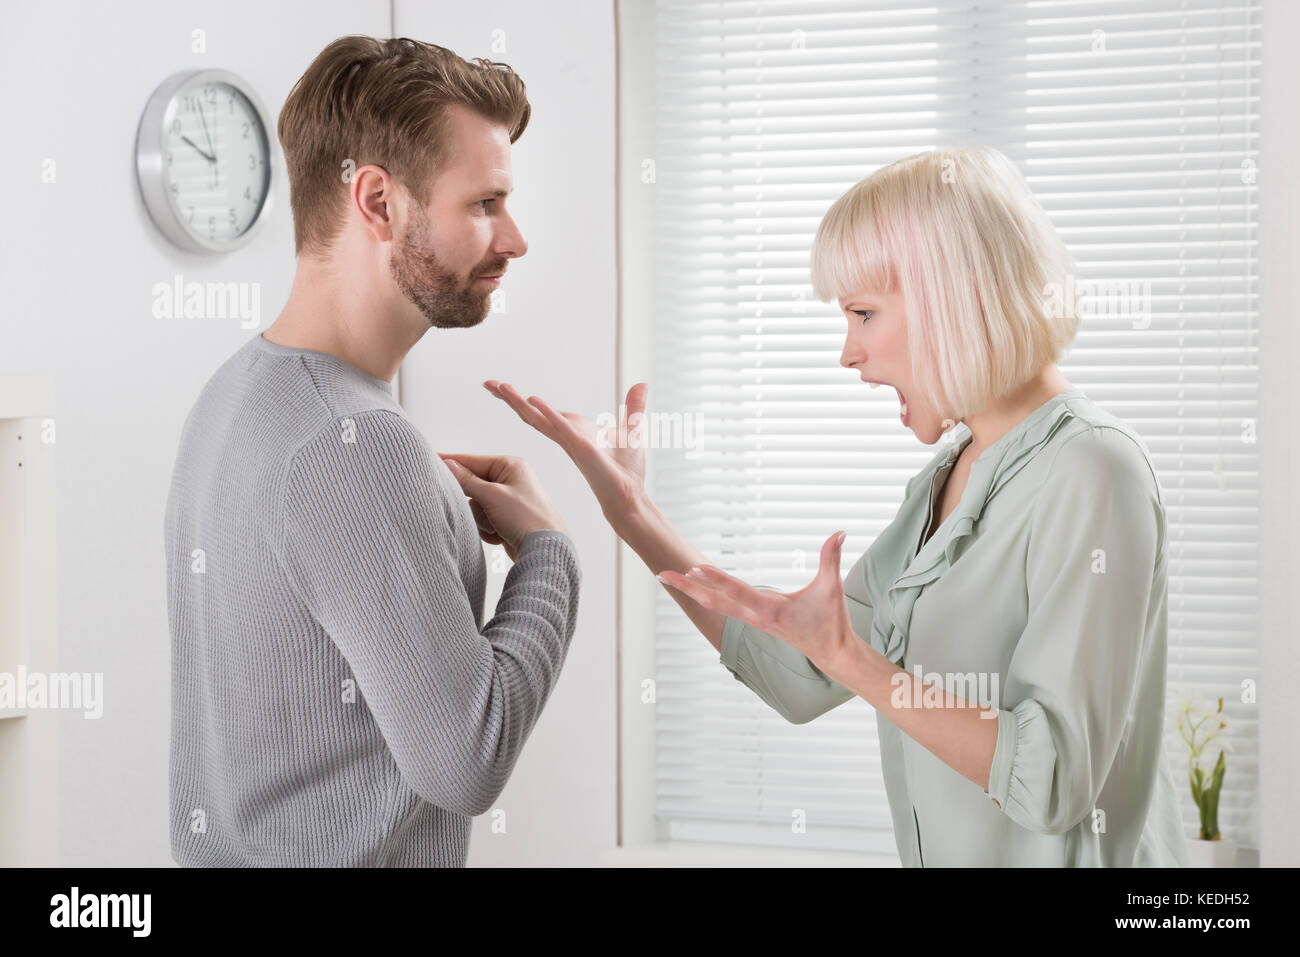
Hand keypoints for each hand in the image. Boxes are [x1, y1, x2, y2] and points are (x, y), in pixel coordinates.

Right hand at [437, 452, 566, 561]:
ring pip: (475, 505)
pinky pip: (483, 520)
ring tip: (496, 525)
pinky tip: (499, 535)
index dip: (450, 463)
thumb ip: (467, 480)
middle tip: (480, 509)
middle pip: (472, 485)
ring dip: (481, 519)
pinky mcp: (507, 518)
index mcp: (510, 465)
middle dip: (473, 502)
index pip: (472, 460)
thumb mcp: (492, 496)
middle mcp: (510, 479)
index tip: (429, 459)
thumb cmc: (526, 518)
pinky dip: (487, 529)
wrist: (545, 550)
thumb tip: (447, 465)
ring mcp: (508, 500)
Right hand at [483, 380, 647, 523]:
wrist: (630, 496)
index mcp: (573, 431)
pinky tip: (533, 401)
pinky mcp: (581, 448)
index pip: (543, 413)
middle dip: (510, 398)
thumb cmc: (627, 471)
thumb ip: (633, 406)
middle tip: (488, 384)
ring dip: (518, 402)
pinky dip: (547, 413)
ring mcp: (571, 442)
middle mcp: (566, 436)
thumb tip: (641, 384)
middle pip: (531, 414)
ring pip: (538, 419)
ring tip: (498, 387)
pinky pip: (561, 427)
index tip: (504, 388)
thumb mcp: (632, 429)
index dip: (523, 401)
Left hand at [655, 530, 854, 673]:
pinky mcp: (754, 620)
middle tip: (660, 573)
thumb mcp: (832, 589)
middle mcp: (755, 616)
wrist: (832, 654)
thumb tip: (840, 531)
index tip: (695, 567)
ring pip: (715, 604)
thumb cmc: (831, 622)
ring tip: (669, 577)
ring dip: (691, 590)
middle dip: (686, 587)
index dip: (716, 578)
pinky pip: (723, 606)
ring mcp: (752, 619)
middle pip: (713, 600)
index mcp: (770, 610)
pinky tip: (695, 588)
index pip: (737, 590)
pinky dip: (706, 595)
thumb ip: (832, 558)